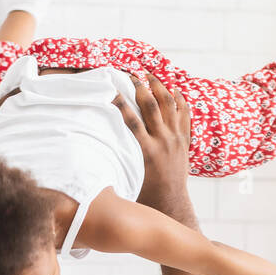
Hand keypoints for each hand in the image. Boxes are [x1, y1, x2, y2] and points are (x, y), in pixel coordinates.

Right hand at [114, 72, 190, 211]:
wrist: (170, 200)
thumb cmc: (143, 190)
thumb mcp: (128, 172)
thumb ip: (116, 158)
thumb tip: (91, 149)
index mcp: (145, 150)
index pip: (131, 120)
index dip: (121, 103)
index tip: (112, 90)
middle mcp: (162, 141)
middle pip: (151, 106)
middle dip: (141, 87)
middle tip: (132, 76)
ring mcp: (175, 139)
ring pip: (169, 105)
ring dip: (160, 87)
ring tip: (151, 75)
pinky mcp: (184, 139)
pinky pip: (184, 114)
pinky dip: (179, 99)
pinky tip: (174, 89)